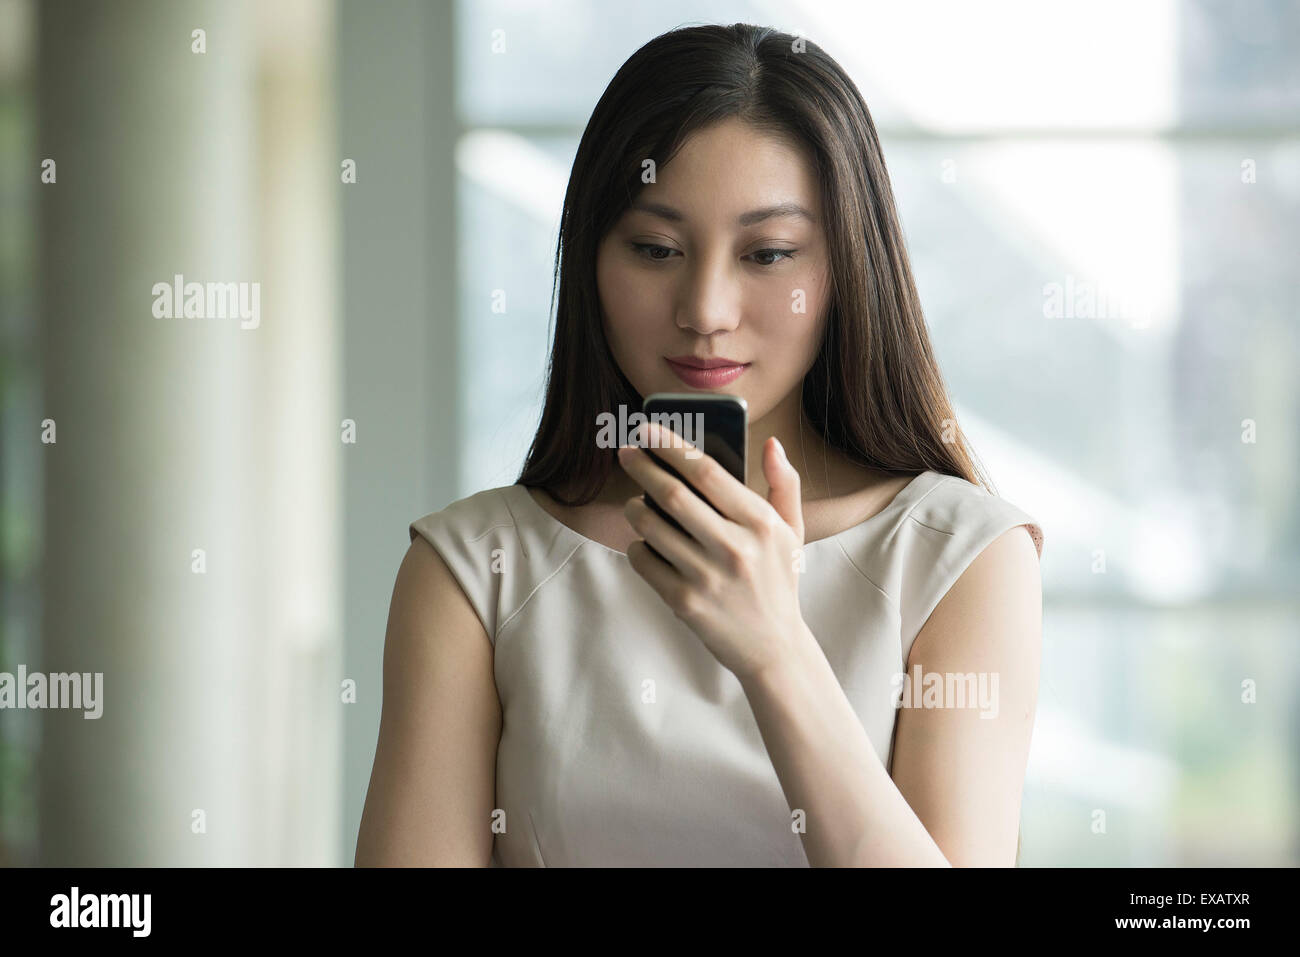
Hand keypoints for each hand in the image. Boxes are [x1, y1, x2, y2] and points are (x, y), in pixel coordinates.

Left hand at [617, 420, 810, 682]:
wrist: (774, 649)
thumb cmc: (779, 581)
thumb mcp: (792, 532)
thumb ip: (785, 485)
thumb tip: (771, 444)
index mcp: (760, 522)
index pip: (706, 471)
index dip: (671, 445)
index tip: (648, 428)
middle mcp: (734, 547)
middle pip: (672, 493)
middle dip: (642, 467)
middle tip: (626, 452)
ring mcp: (707, 577)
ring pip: (650, 526)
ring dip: (634, 508)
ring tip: (634, 502)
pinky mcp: (684, 602)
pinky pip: (643, 560)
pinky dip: (637, 546)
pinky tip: (645, 543)